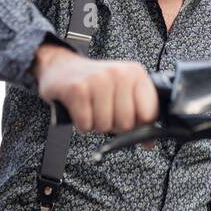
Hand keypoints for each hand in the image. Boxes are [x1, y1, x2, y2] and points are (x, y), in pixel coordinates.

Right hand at [33, 43, 158, 134]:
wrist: (62, 67)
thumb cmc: (95, 83)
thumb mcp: (122, 91)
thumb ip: (139, 114)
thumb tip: (149, 143)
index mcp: (136, 74)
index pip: (149, 114)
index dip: (137, 124)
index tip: (128, 118)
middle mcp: (119, 73)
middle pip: (126, 124)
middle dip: (114, 125)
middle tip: (104, 111)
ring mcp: (98, 80)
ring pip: (105, 126)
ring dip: (96, 124)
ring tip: (91, 108)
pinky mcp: (77, 89)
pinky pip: (86, 124)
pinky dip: (81, 124)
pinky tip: (80, 110)